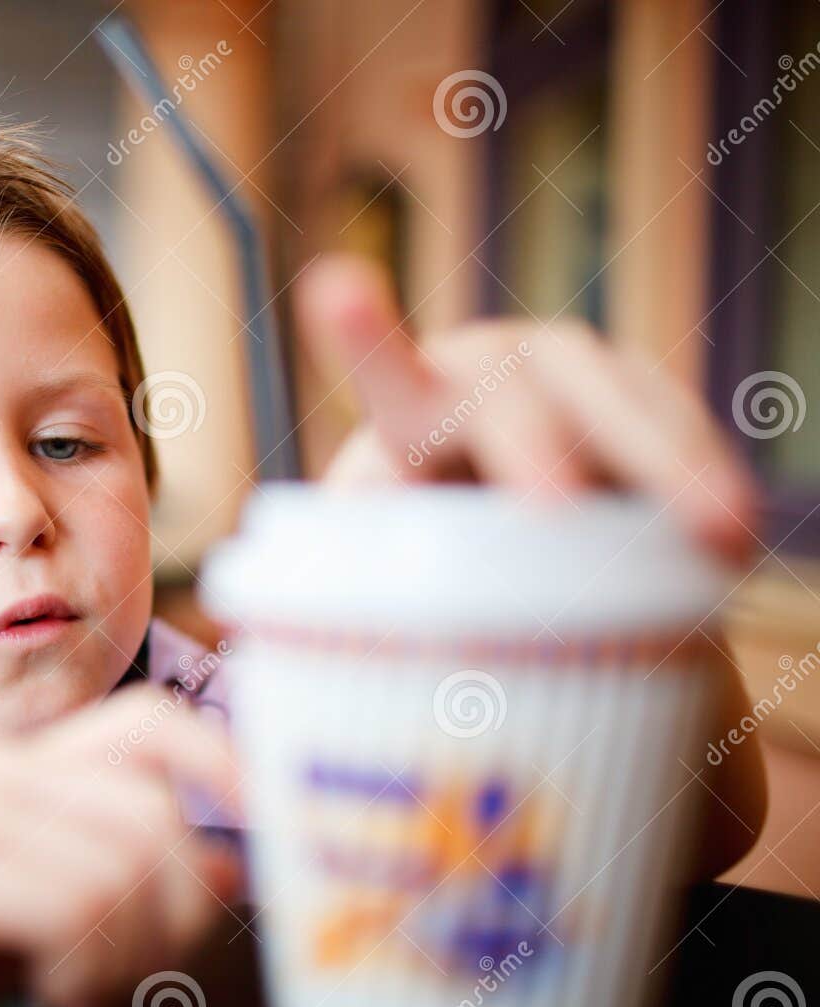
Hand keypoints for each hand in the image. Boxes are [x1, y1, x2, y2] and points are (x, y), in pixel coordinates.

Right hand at [0, 685, 241, 1006]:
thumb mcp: (37, 903)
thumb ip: (122, 876)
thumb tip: (232, 868)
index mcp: (25, 765)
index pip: (150, 722)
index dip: (226, 759)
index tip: (269, 824)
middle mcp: (1, 770)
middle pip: (154, 812)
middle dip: (181, 909)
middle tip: (145, 972)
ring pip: (123, 865)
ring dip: (132, 955)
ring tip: (90, 993)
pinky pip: (71, 905)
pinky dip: (89, 971)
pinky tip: (60, 999)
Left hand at [297, 254, 761, 564]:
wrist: (506, 500)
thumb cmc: (424, 539)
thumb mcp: (377, 558)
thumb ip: (362, 579)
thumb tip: (337, 657)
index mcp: (412, 401)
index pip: (383, 372)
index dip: (362, 333)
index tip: (333, 290)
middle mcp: (494, 365)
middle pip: (516, 403)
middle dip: (537, 451)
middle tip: (552, 508)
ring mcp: (579, 372)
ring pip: (621, 410)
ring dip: (668, 470)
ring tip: (717, 535)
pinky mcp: (645, 397)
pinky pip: (683, 435)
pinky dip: (705, 484)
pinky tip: (732, 539)